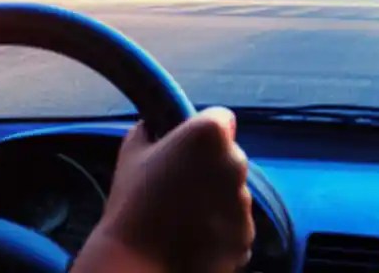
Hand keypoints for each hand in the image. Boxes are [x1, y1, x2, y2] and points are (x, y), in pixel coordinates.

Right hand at [81, 108, 253, 272]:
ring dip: (218, 199)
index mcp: (209, 135)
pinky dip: (222, 229)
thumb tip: (154, 125)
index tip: (187, 149)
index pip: (222, 119)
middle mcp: (235, 163)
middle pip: (230, 156)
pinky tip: (196, 238)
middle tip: (181, 186)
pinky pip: (236, 224)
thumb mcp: (132, 152)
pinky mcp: (246, 236)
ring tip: (186, 217)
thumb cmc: (132, 203)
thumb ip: (149, 130)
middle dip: (212, 167)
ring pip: (235, 192)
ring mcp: (244, 203)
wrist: (138, 265)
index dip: (204, 132)